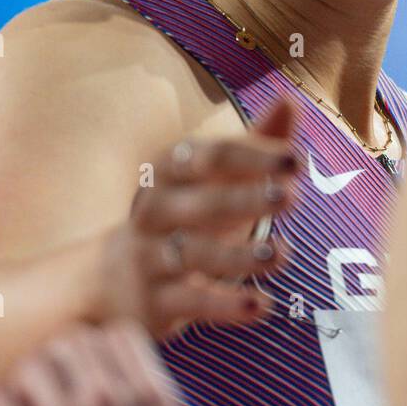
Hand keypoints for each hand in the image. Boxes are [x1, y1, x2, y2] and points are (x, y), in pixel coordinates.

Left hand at [0, 319, 186, 405]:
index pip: (119, 333)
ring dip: (26, 380)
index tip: (88, 366)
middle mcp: (114, 402)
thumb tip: (118, 351)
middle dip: (60, 361)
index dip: (101, 347)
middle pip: (75, 341)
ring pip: (34, 362)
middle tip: (51, 385)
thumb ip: (149, 398)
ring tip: (25, 401)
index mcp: (154, 400)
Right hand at [99, 98, 299, 338]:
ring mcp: (151, 256)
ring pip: (197, 255)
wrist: (111, 278)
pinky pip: (191, 301)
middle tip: (292, 196)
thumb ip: (254, 143)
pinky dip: (225, 305)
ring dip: (241, 255)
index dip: (254, 156)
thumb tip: (290, 100)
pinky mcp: (154, 302)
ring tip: (282, 253)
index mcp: (171, 170)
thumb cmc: (182, 215)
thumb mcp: (213, 178)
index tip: (295, 160)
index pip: (213, 156)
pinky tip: (262, 305)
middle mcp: (156, 209)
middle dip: (248, 198)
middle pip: (204, 202)